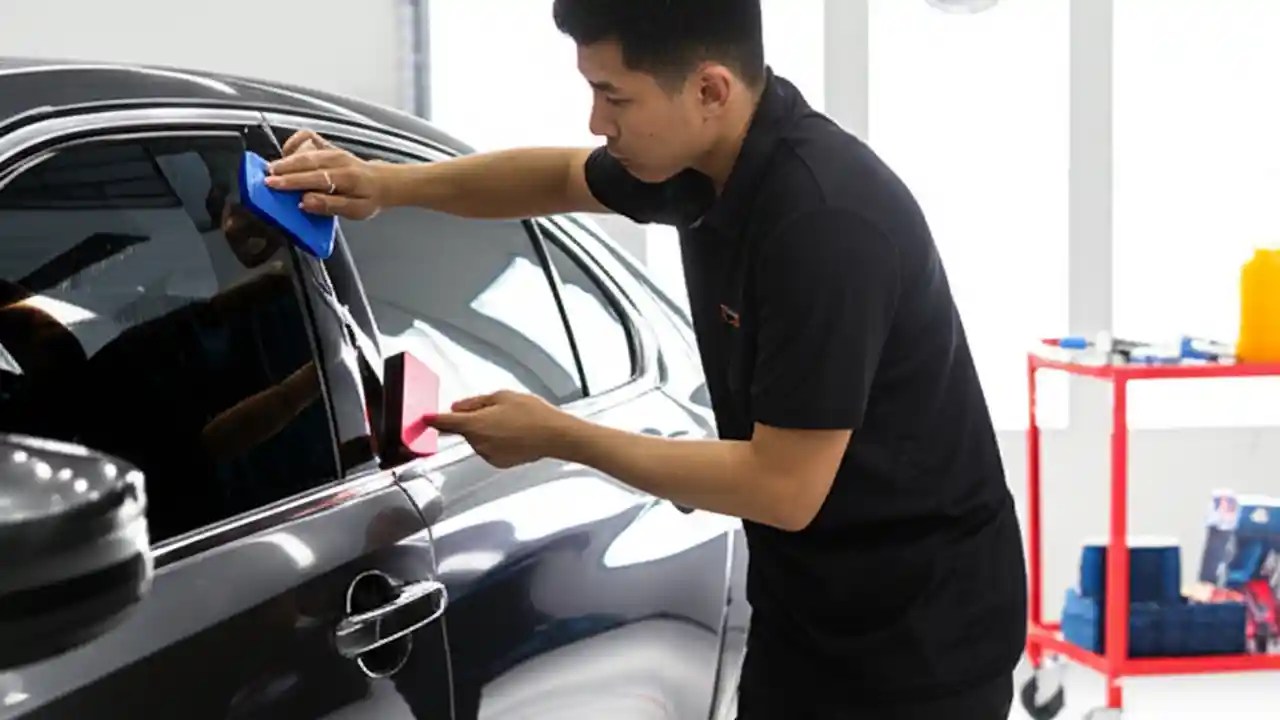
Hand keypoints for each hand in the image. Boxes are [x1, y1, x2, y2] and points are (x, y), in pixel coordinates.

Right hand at [264, 130, 385, 219]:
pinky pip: (308, 137)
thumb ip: (330, 206)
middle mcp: (338, 160)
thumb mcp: (355, 211)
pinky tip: (287, 154)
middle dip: (284, 169)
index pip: (315, 178)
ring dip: (286, 159)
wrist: (382, 182)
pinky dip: (295, 142)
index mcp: (347, 177)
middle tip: (266, 177)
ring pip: (305, 150)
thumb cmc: (368, 198)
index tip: (274, 185)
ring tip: (271, 169)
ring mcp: (332, 151)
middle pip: (307, 162)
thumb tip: (306, 202)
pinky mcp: (327, 146)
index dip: (292, 181)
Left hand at [429, 390, 573, 468]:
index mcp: (474, 424)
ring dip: (485, 431)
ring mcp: (487, 455)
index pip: (444, 423)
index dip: (432, 419)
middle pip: (464, 430)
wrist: (554, 435)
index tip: (424, 418)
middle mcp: (477, 443)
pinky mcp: (498, 463)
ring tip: (510, 422)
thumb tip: (456, 407)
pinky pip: (489, 449)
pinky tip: (513, 434)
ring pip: (478, 439)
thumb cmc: (531, 412)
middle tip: (494, 410)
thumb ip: (474, 403)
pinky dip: (495, 442)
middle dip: (472, 420)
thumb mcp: (501, 397)